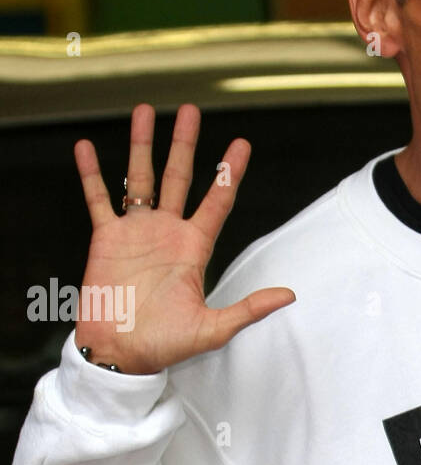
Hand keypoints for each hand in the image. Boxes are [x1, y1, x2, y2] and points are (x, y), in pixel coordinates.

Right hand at [73, 103, 295, 373]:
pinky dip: (91, 174)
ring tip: (144, 111)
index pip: (217, 201)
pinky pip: (97, 199)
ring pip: (140, 178)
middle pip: (179, 177)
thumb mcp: (214, 329)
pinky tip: (86, 147)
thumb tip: (290, 296)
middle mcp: (167, 232)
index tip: (241, 144)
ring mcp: (136, 232)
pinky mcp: (106, 238)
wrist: (121, 354)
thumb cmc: (165, 346)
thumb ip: (249, 308)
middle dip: (185, 144)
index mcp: (194, 248)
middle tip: (191, 110)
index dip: (229, 172)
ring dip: (142, 145)